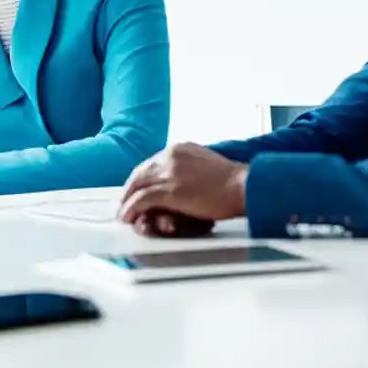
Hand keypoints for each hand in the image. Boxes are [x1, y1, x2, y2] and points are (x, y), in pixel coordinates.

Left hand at [118, 143, 247, 235]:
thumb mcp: (206, 166)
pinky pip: (142, 200)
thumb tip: (178, 184)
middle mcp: (170, 157)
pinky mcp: (170, 191)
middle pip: (139, 174)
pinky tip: (127, 217)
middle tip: (123, 205)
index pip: (150, 164)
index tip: (135, 190)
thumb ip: (188, 170)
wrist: (244, 186)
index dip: (140, 180)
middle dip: (129, 191)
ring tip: (122, 215)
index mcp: (178, 149)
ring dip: (126, 203)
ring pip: (137, 187)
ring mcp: (169, 173)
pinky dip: (131, 209)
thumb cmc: (234, 183)